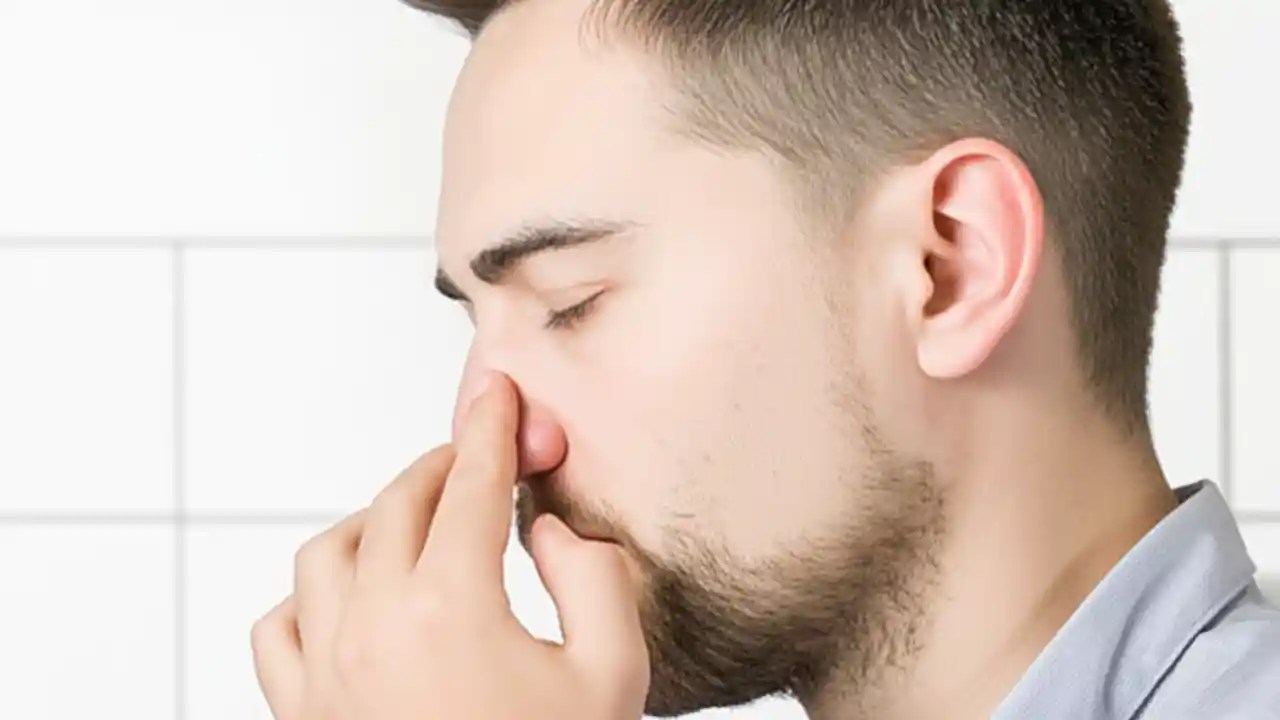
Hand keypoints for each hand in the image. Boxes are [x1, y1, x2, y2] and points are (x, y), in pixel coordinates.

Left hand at [250, 371, 649, 719]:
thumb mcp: (613, 678)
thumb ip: (595, 582)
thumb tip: (547, 531)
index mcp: (452, 607)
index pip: (471, 484)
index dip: (491, 429)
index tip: (497, 393)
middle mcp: (373, 626)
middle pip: (397, 503)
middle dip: (441, 466)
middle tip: (476, 462)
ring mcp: (324, 673)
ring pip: (327, 553)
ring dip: (375, 521)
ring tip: (415, 526)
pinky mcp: (299, 715)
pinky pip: (277, 627)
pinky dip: (309, 597)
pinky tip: (348, 603)